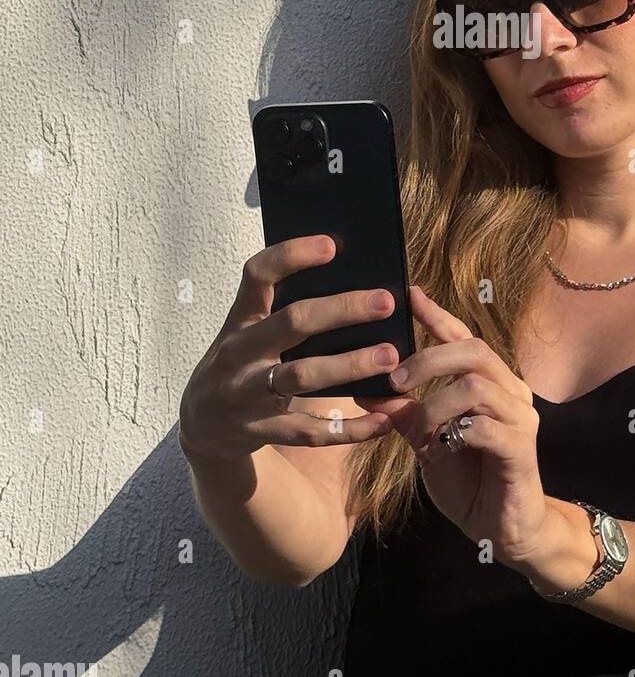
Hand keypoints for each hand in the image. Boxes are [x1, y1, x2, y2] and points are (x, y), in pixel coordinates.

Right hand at [178, 235, 409, 459]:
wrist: (201, 425)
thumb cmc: (242, 363)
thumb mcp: (248, 332)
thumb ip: (284, 312)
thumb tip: (353, 285)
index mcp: (240, 318)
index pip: (258, 275)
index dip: (291, 255)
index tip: (331, 245)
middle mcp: (239, 352)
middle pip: (292, 322)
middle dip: (342, 310)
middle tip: (385, 302)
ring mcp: (246, 393)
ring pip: (302, 375)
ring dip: (350, 365)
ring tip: (390, 355)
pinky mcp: (259, 431)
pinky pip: (309, 430)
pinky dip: (349, 429)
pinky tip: (383, 420)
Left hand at [355, 285, 549, 568]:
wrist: (504, 530)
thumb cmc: (467, 480)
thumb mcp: (427, 441)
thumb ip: (405, 413)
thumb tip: (367, 386)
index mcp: (489, 382)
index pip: (464, 337)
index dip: (437, 315)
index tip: (409, 293)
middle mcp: (511, 391)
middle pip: (474, 350)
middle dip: (429, 357)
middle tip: (395, 378)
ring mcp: (520, 418)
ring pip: (476, 386)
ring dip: (435, 405)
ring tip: (416, 432)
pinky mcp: (521, 449)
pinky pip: (485, 428)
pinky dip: (451, 436)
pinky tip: (435, 454)